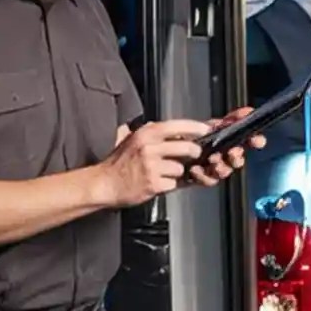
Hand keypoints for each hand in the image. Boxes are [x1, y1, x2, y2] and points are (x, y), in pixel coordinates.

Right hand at [96, 119, 211, 206]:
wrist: (104, 184)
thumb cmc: (119, 163)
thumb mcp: (133, 139)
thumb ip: (153, 133)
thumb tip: (176, 129)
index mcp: (146, 133)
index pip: (177, 126)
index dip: (195, 127)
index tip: (206, 129)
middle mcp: (149, 147)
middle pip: (187, 147)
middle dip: (194, 153)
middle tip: (191, 156)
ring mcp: (151, 166)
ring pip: (181, 168)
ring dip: (177, 173)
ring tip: (164, 173)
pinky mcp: (153, 184)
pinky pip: (173, 184)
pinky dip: (169, 185)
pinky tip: (158, 183)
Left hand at [186, 107, 267, 187]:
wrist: (169, 149)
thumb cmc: (190, 136)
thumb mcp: (209, 126)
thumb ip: (229, 120)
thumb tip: (248, 111)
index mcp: (228, 141)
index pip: (247, 141)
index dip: (255, 141)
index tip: (258, 140)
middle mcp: (224, 156)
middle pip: (237, 160)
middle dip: (237, 157)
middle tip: (232, 152)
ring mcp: (213, 169)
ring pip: (224, 171)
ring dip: (221, 167)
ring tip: (213, 160)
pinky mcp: (201, 179)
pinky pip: (208, 180)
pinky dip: (202, 175)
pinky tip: (195, 169)